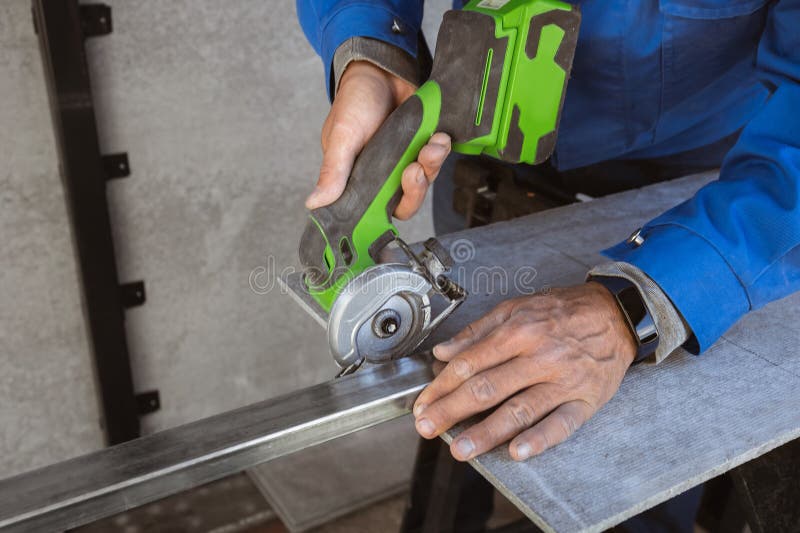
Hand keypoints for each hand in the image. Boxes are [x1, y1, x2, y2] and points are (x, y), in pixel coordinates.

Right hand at [306, 61, 450, 219]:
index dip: (385, 213)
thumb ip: (333, 171)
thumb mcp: (342, 136)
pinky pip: (438, 161)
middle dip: (415, 189)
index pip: (373, 212)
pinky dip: (441, 151)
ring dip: (432, 166)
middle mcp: (383, 176)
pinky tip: (438, 137)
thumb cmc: (355, 101)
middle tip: (415, 169)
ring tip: (431, 146)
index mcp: (358, 180)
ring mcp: (404, 163)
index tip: (392, 196)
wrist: (382, 70)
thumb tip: (314, 203)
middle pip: (405, 203)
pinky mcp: (422, 149)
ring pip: (425, 182)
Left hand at [412, 282, 636, 460]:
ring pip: (520, 410)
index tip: (423, 403)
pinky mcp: (586, 401)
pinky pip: (561, 423)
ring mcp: (564, 380)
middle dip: (452, 411)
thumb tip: (443, 352)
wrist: (615, 314)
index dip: (442, 386)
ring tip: (461, 449)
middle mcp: (539, 356)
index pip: (470, 363)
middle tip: (427, 428)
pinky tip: (518, 452)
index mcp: (518, 331)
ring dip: (487, 432)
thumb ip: (477, 332)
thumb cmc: (561, 312)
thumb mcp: (516, 309)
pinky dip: (540, 439)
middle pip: (488, 388)